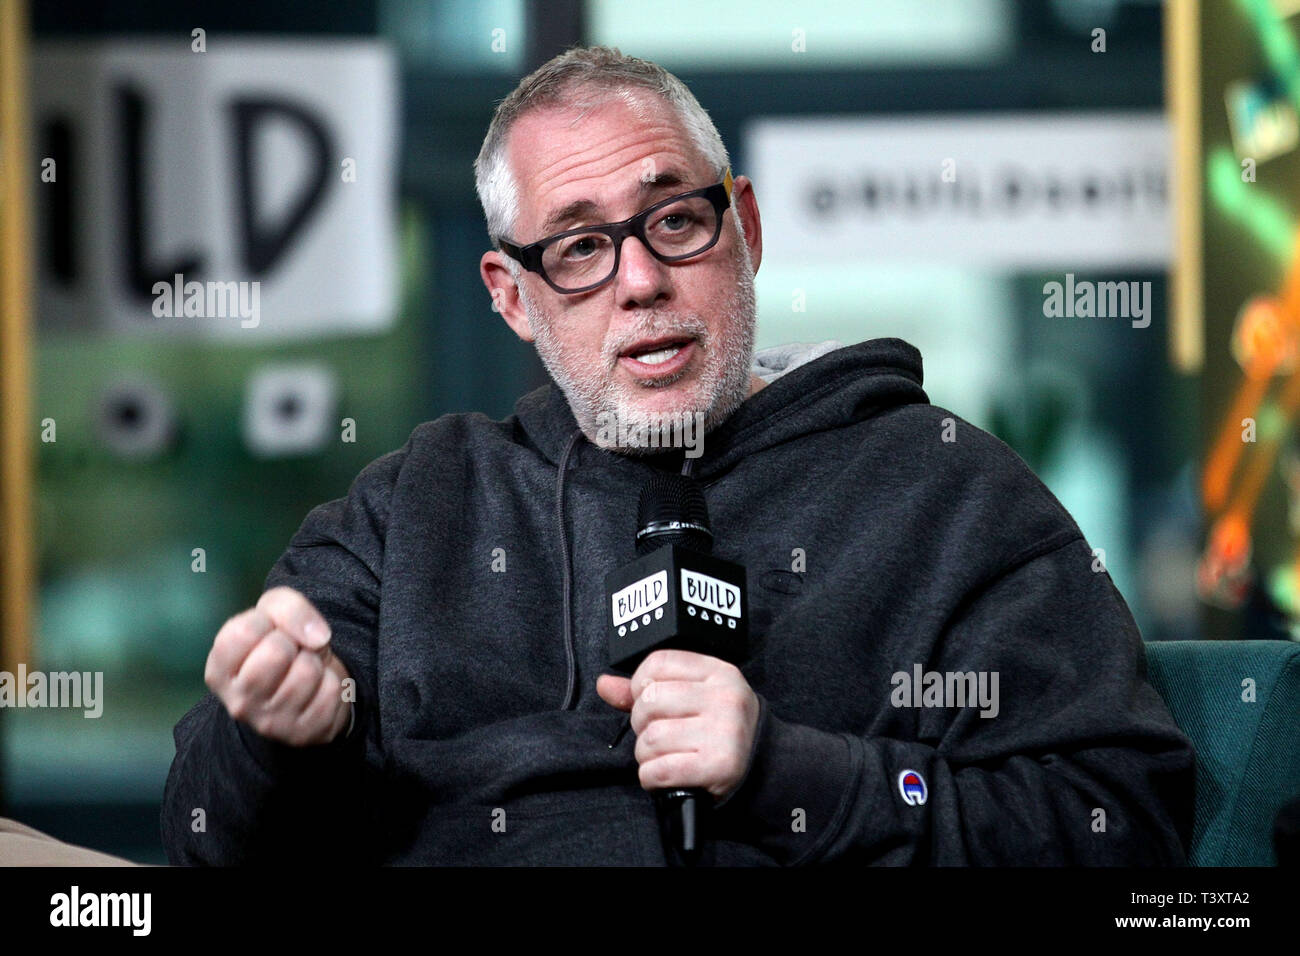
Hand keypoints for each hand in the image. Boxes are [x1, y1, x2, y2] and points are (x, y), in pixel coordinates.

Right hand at [205, 586, 352, 746]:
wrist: (305, 688)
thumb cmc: (280, 644)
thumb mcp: (272, 613)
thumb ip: (286, 607)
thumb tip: (317, 637)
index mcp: (219, 671)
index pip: (246, 631)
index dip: (268, 622)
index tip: (270, 632)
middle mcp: (238, 702)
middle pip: (277, 652)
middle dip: (293, 642)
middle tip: (291, 652)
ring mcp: (270, 723)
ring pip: (307, 671)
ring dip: (314, 661)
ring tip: (303, 668)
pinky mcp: (303, 733)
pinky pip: (331, 690)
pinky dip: (331, 680)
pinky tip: (317, 688)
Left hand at [596, 649, 758, 801]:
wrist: (761, 767)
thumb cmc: (717, 728)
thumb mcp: (692, 698)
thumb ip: (646, 689)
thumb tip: (604, 684)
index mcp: (718, 672)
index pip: (658, 663)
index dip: (641, 685)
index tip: (649, 703)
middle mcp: (724, 697)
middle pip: (650, 701)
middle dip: (642, 724)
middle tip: (660, 735)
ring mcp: (724, 731)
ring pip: (651, 738)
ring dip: (646, 755)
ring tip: (665, 757)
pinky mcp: (719, 766)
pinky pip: (660, 770)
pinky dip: (652, 778)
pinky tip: (666, 776)